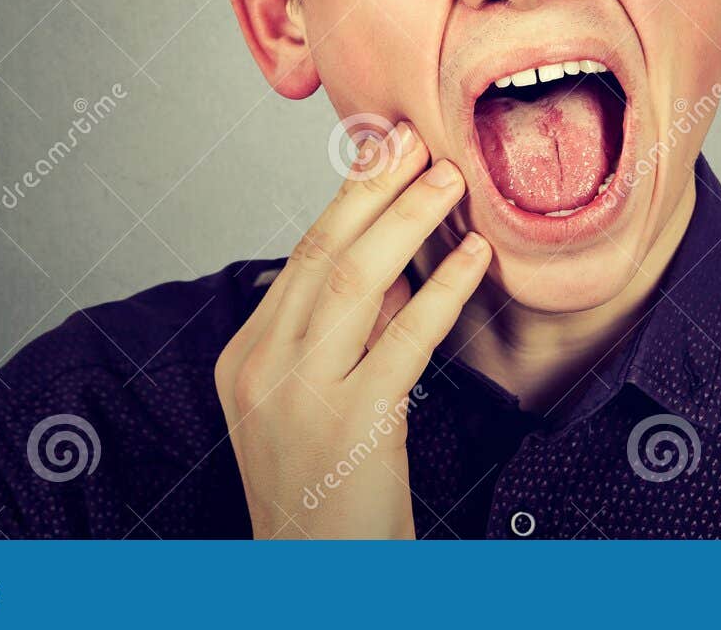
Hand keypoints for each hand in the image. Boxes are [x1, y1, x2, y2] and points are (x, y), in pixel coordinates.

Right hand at [213, 120, 490, 537]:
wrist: (314, 581)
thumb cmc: (325, 492)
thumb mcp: (314, 399)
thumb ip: (345, 333)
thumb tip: (394, 261)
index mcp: (246, 358)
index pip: (301, 257)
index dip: (347, 196)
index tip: (384, 150)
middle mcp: (262, 369)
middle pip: (321, 253)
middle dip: (373, 188)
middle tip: (417, 140)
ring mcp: (300, 397)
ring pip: (354, 281)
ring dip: (408, 221)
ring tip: (450, 180)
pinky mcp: (350, 426)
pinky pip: (404, 339)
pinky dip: (443, 289)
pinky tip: (474, 258)